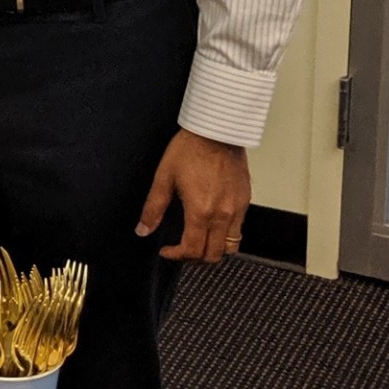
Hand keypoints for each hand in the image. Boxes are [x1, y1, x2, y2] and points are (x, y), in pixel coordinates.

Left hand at [135, 129, 250, 262]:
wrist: (216, 131)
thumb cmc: (190, 149)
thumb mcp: (164, 177)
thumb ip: (154, 208)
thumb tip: (143, 229)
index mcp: (201, 211)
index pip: (193, 250)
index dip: (177, 256)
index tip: (167, 251)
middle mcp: (223, 214)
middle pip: (213, 255)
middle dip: (194, 258)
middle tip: (181, 249)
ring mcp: (237, 208)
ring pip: (230, 246)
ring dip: (213, 250)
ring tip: (199, 241)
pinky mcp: (246, 200)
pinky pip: (239, 229)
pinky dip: (225, 235)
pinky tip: (212, 224)